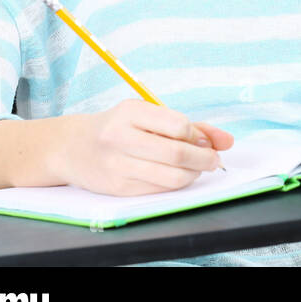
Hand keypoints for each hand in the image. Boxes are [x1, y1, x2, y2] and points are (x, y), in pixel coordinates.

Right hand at [57, 99, 233, 195]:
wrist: (73, 147)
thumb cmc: (121, 127)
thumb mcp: (150, 115)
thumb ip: (192, 126)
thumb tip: (228, 141)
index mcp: (130, 112)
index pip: (178, 125)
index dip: (198, 136)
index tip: (206, 141)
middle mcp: (119, 137)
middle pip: (177, 154)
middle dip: (204, 159)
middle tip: (213, 160)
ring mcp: (116, 165)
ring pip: (170, 177)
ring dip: (193, 174)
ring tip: (197, 169)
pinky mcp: (116, 188)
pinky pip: (158, 190)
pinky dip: (176, 184)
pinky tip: (177, 176)